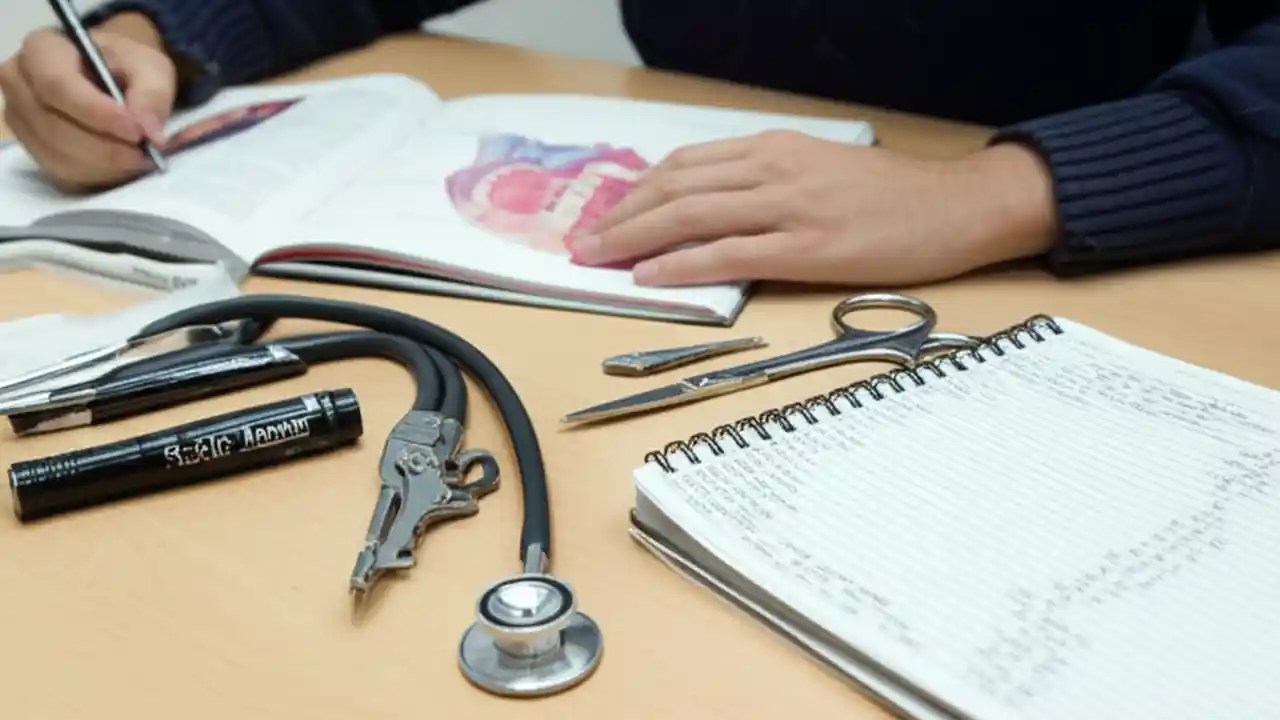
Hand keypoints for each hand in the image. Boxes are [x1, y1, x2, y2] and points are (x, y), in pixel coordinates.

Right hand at [0, 13, 175, 190]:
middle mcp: (19, 85)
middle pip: (53, 127)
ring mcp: (21, 121)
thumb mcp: (149, 68)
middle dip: (106, 148)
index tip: (137, 132)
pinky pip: (63, 174)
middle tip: (146, 153)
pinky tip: (123, 166)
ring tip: (140, 158)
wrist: (114, 79)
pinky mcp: (34, 151)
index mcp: (41, 50)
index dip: (97, 114)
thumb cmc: (125, 66)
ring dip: (105, 166)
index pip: (57, 85)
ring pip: (58, 156)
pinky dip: (98, 176)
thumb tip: (150, 133)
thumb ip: (153, 94)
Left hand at [566, 130, 1058, 286]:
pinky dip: (681, 264)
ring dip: (634, 238)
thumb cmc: (890, 195)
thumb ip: (767, 182)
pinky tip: (649, 276)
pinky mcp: (808, 247)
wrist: (956, 206)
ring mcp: (790, 207)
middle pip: (676, 187)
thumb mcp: (820, 170)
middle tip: (581, 242)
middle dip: (620, 215)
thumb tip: (713, 207)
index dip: (637, 191)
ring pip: (691, 215)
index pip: (686, 165)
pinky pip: (728, 254)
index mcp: (775, 149)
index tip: (605, 213)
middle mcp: (774, 169)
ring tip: (597, 259)